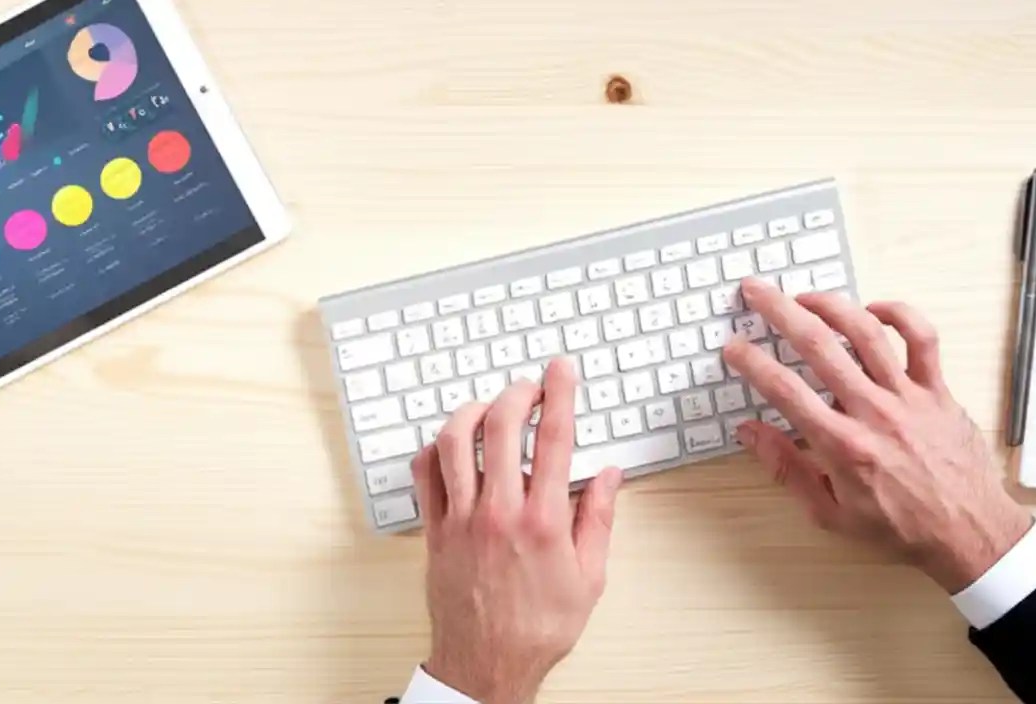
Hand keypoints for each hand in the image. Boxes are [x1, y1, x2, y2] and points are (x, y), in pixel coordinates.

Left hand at [410, 357, 623, 703]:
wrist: (487, 664)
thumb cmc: (538, 627)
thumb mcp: (590, 577)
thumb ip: (599, 518)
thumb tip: (611, 475)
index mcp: (543, 521)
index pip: (555, 439)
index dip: (561, 393)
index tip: (562, 370)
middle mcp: (499, 512)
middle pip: (503, 426)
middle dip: (519, 392)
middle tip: (531, 385)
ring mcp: (461, 519)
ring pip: (456, 441)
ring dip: (474, 411)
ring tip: (491, 406)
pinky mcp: (435, 531)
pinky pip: (425, 474)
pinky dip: (436, 447)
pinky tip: (453, 444)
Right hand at [723, 279, 1031, 592]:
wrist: (968, 533)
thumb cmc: (899, 528)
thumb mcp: (830, 513)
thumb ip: (787, 469)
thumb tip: (750, 433)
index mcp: (841, 445)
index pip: (784, 390)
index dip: (751, 362)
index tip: (733, 346)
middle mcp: (873, 412)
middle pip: (818, 345)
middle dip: (779, 312)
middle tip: (756, 291)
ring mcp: (908, 396)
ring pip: (866, 332)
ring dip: (830, 305)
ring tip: (805, 295)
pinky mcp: (937, 390)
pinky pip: (922, 338)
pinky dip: (899, 314)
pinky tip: (873, 310)